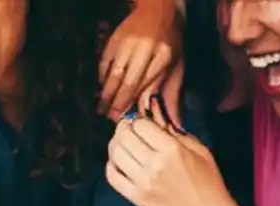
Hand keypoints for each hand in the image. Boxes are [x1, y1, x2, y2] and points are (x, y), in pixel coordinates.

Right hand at [99, 0, 179, 118]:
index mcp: (164, 55)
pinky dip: (102, 77)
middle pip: (128, 82)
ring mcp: (128, 42)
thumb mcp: (177, 65)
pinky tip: (102, 88)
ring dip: (107, 93)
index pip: (146, 86)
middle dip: (117, 102)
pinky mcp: (115, 39)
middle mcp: (145, 48)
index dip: (135, 103)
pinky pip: (105, 62)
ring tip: (102, 108)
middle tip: (110, 118)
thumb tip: (174, 121)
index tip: (127, 118)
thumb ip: (172, 92)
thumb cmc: (170, 41)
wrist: (159, 9)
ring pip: (114, 73)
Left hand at [106, 116, 235, 205]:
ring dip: (115, 143)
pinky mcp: (135, 197)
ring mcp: (142, 183)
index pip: (141, 125)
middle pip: (124, 138)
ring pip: (115, 155)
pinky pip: (112, 177)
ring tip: (122, 142)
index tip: (140, 120)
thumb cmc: (207, 180)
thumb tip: (154, 117)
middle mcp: (153, 165)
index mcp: (171, 150)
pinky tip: (118, 161)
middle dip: (123, 128)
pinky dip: (111, 165)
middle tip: (127, 127)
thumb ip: (174, 132)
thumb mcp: (198, 149)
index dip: (138, 119)